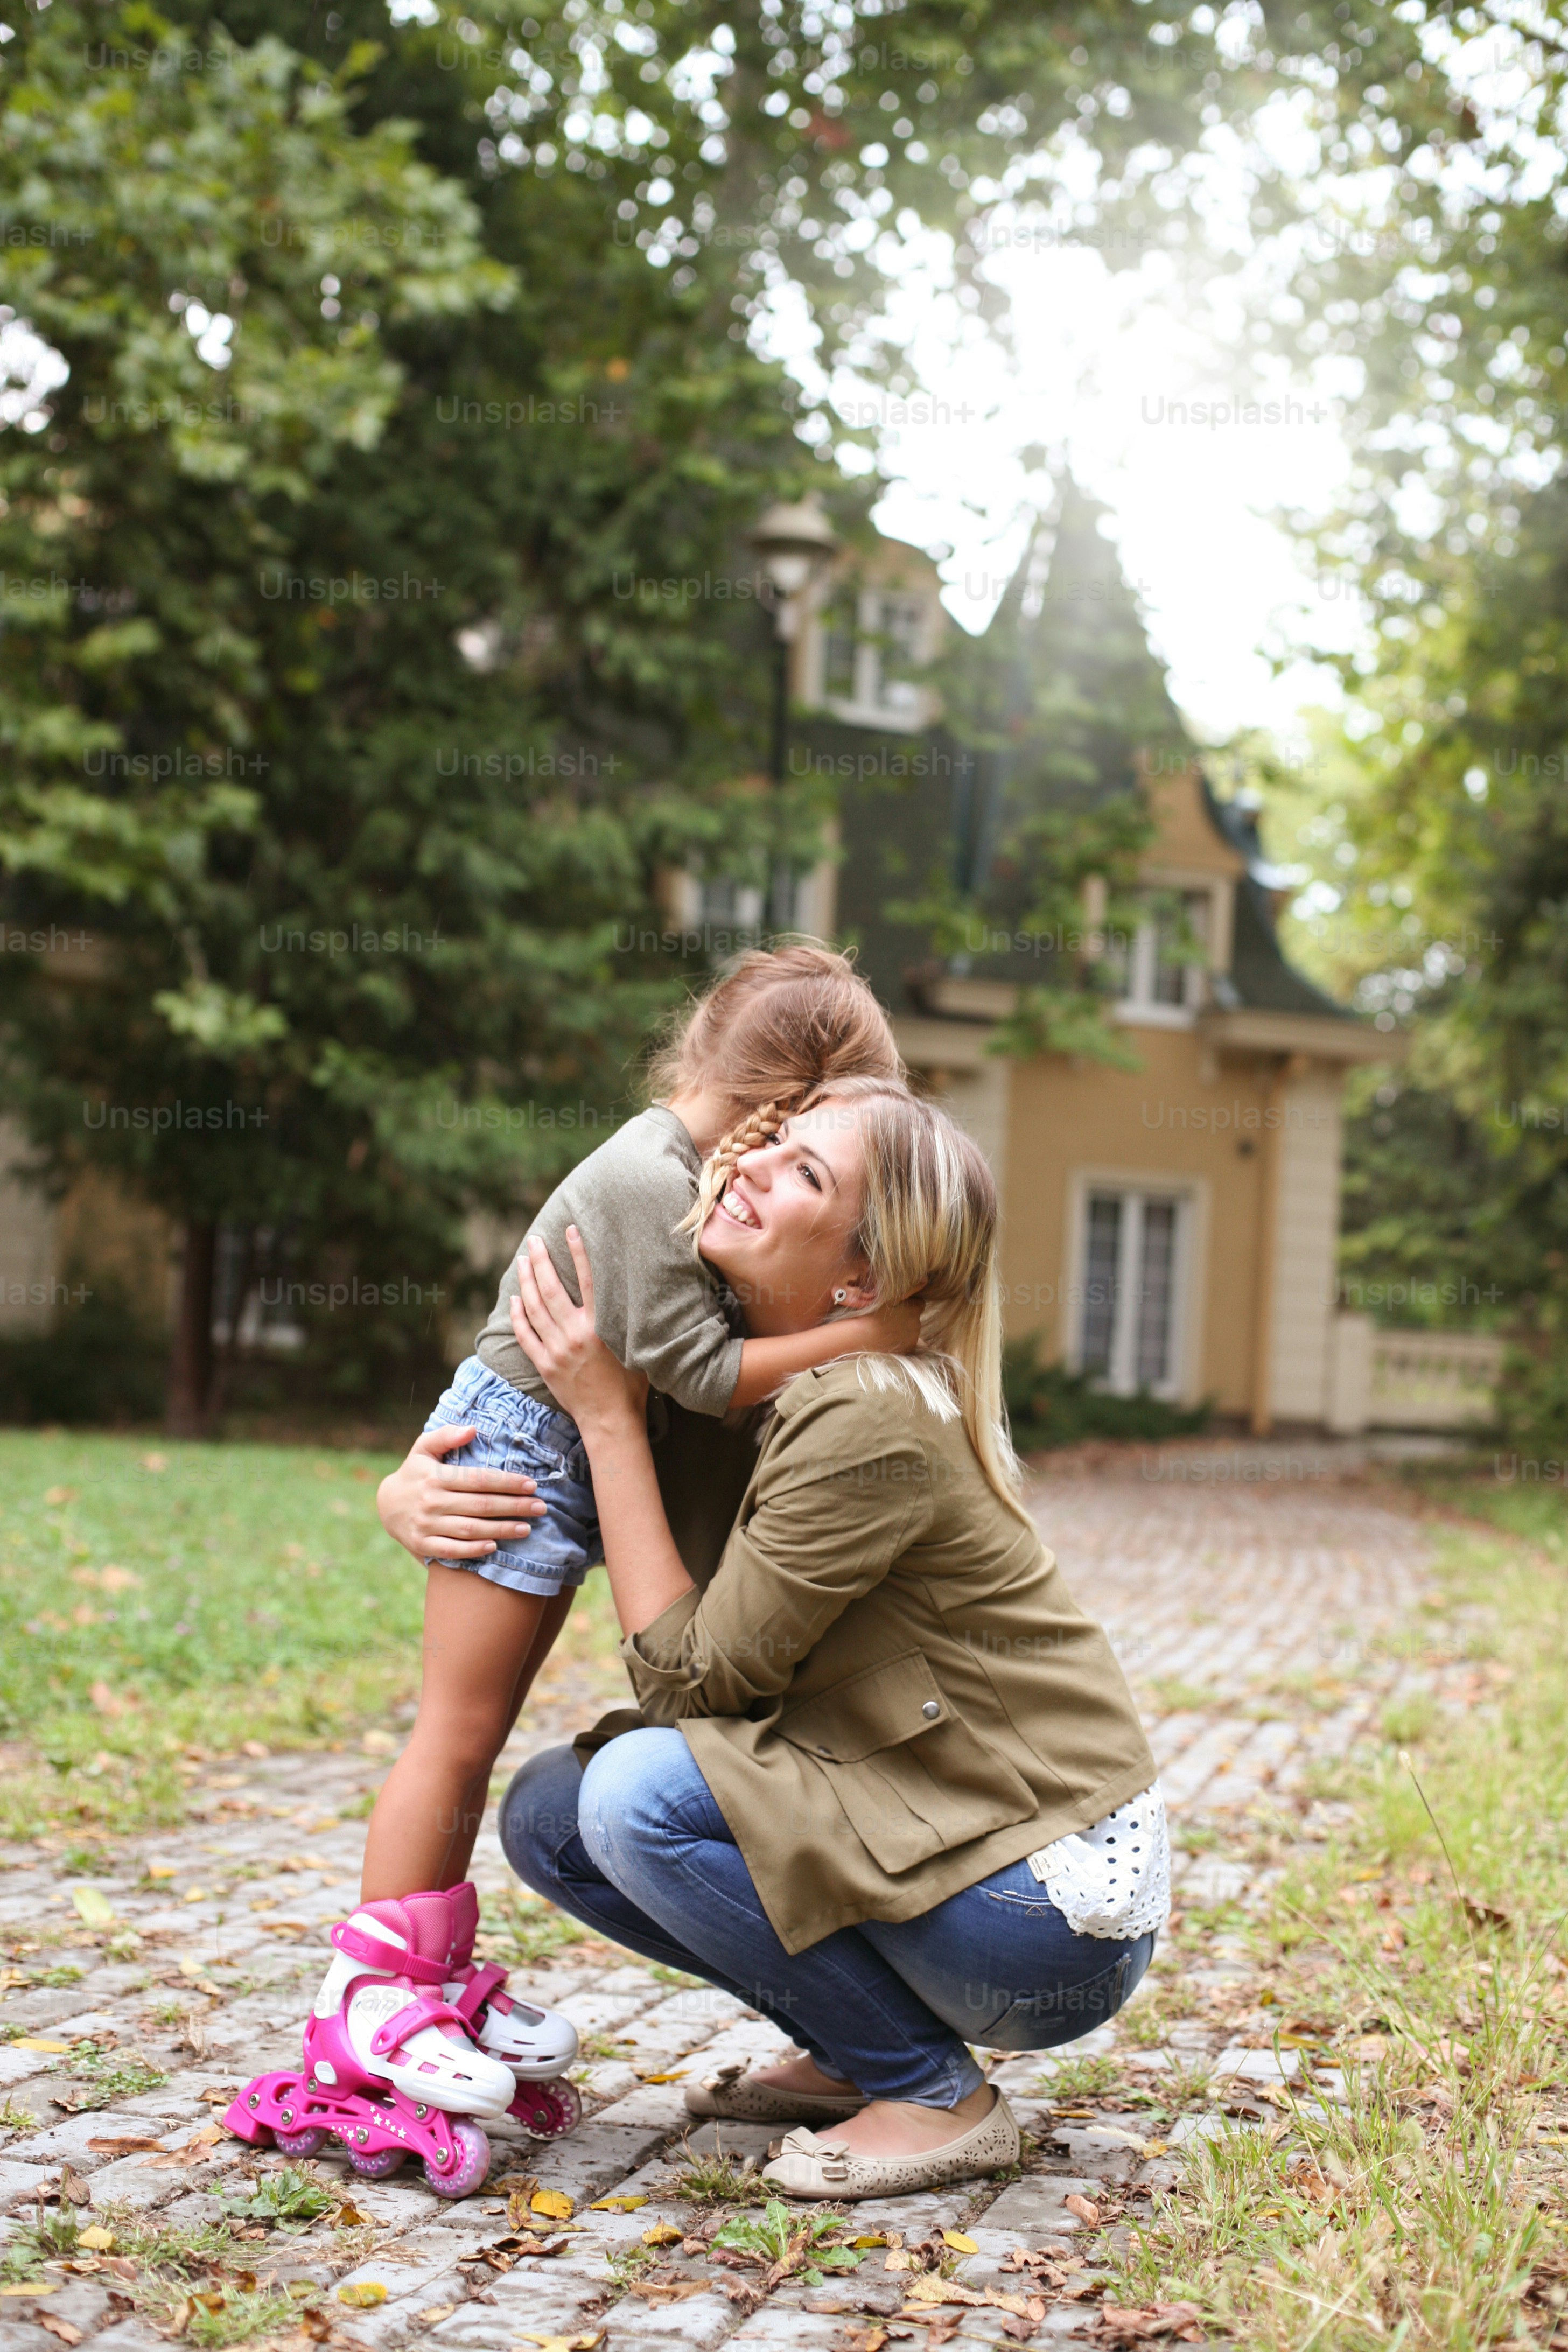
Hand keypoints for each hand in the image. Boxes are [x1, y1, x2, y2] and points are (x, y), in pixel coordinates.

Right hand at [376, 1423, 545, 1561]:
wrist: (385, 1505)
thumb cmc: (414, 1473)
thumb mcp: (423, 1448)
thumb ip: (446, 1435)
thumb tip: (472, 1429)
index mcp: (436, 1476)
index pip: (478, 1479)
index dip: (507, 1483)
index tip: (531, 1485)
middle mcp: (432, 1501)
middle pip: (480, 1506)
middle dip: (514, 1507)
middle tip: (540, 1508)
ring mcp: (426, 1525)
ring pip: (470, 1529)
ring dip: (501, 1530)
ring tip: (527, 1529)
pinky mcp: (422, 1544)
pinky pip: (451, 1550)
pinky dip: (473, 1550)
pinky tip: (494, 1547)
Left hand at [508, 1227, 649, 1431]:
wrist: (610, 1420)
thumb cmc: (630, 1384)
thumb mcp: (635, 1345)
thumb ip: (626, 1319)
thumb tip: (627, 1290)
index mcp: (599, 1326)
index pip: (586, 1279)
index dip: (578, 1252)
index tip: (569, 1230)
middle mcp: (574, 1334)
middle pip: (551, 1289)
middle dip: (541, 1261)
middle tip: (534, 1241)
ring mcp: (556, 1350)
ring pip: (534, 1308)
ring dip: (527, 1281)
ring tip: (523, 1261)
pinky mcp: (544, 1365)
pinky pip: (525, 1335)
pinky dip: (517, 1316)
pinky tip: (515, 1299)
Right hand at [851, 1295, 923, 1354]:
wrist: (858, 1337)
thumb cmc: (870, 1313)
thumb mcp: (889, 1297)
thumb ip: (910, 1289)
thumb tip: (925, 1279)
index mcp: (914, 1311)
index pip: (919, 1304)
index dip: (908, 1304)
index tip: (896, 1305)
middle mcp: (916, 1326)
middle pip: (914, 1317)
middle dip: (905, 1316)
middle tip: (887, 1317)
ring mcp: (912, 1340)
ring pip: (910, 1330)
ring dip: (902, 1328)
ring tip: (885, 1327)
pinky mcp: (905, 1350)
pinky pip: (906, 1342)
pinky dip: (899, 1340)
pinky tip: (887, 1337)